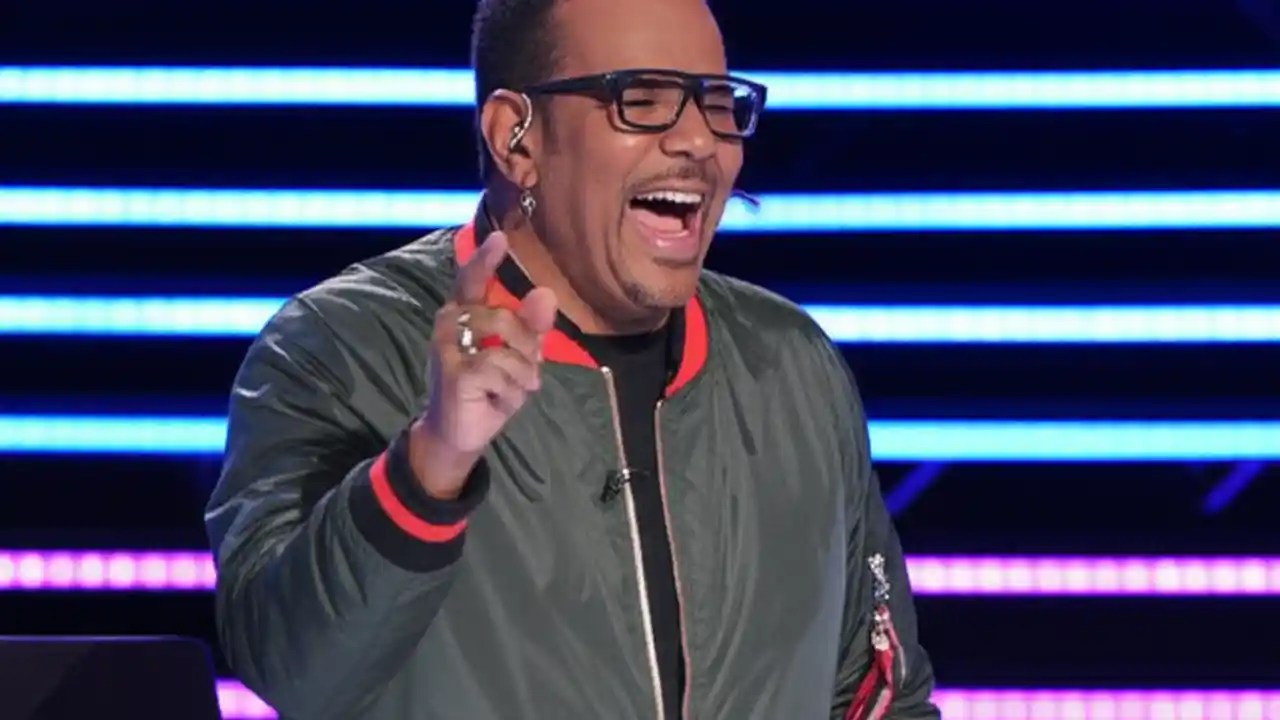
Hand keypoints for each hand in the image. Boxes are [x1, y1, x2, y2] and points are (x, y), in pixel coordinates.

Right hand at [409, 231, 557, 498]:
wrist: (460, 432)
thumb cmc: (489, 388)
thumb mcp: (519, 357)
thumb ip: (532, 326)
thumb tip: (546, 293)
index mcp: (466, 312)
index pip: (472, 279)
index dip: (486, 259)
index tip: (501, 238)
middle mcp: (451, 323)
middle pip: (506, 318)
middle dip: (527, 349)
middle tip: (525, 374)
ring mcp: (448, 347)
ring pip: (507, 348)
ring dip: (521, 375)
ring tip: (510, 389)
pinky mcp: (454, 372)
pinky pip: (500, 370)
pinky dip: (511, 391)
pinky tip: (498, 401)